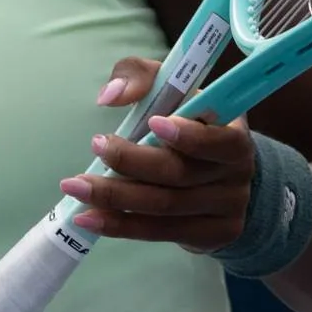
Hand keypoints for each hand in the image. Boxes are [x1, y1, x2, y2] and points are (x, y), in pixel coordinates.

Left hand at [62, 55, 257, 249]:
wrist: (221, 177)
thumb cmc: (186, 121)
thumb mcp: (171, 90)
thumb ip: (141, 76)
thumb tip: (111, 95)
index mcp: (233, 133)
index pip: (220, 139)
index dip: (190, 135)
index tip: (153, 123)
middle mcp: (237, 173)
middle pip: (179, 173)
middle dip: (131, 162)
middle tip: (95, 147)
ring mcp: (227, 207)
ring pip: (165, 207)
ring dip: (115, 198)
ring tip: (74, 187)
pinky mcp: (212, 235)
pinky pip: (161, 233)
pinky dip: (120, 226)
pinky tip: (87, 218)